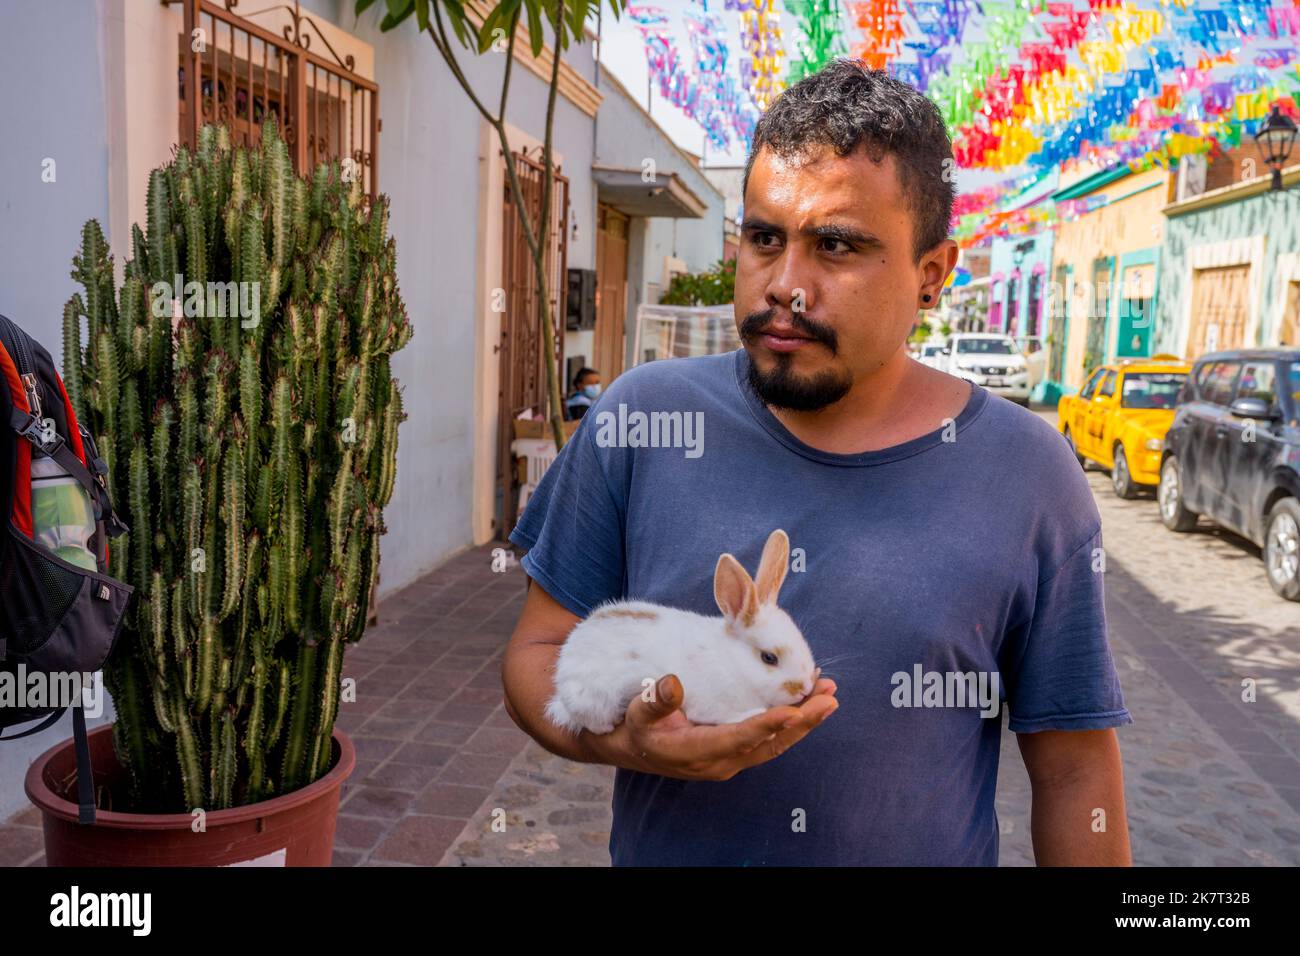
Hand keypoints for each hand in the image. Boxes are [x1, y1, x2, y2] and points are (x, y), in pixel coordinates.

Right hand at [579, 673, 838, 780]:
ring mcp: (732, 759)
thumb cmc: (636, 725)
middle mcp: (721, 762)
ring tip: (829, 696)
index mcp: (697, 753)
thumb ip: (656, 700)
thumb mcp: (638, 711)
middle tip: (828, 699)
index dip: (767, 726)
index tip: (793, 711)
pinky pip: (771, 739)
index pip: (739, 739)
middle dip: (802, 722)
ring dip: (805, 721)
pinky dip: (793, 721)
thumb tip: (672, 684)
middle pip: (770, 743)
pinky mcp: (737, 751)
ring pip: (776, 742)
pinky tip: (808, 702)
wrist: (634, 747)